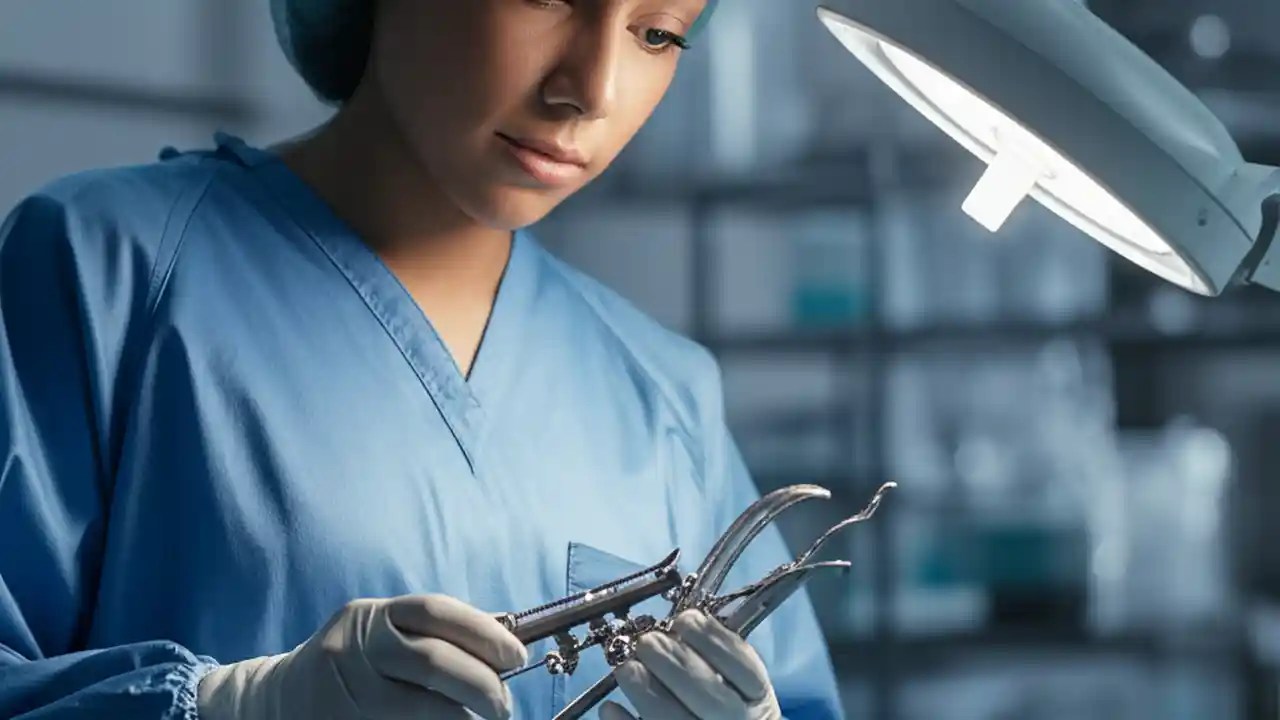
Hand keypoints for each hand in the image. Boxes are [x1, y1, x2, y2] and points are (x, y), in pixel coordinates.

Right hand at [198, 594, 526, 719]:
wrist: (274, 701)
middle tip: (503, 703)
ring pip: (424, 707)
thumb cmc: (348, 664)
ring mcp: (345, 694)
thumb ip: (431, 632)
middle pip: (435, 661)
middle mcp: (354, 650)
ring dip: (465, 717)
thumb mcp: (379, 632)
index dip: (485, 632)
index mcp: (370, 617)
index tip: (516, 655)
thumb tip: (503, 639)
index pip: (436, 612)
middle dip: (483, 684)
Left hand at [600, 610, 780, 719]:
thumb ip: (717, 656)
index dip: (713, 640)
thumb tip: (672, 630)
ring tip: (626, 667)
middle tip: (647, 642)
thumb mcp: (740, 681)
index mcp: (757, 696)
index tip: (684, 619)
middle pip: (709, 695)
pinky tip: (610, 707)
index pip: (742, 665)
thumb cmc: (732, 705)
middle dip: (674, 663)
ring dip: (647, 692)